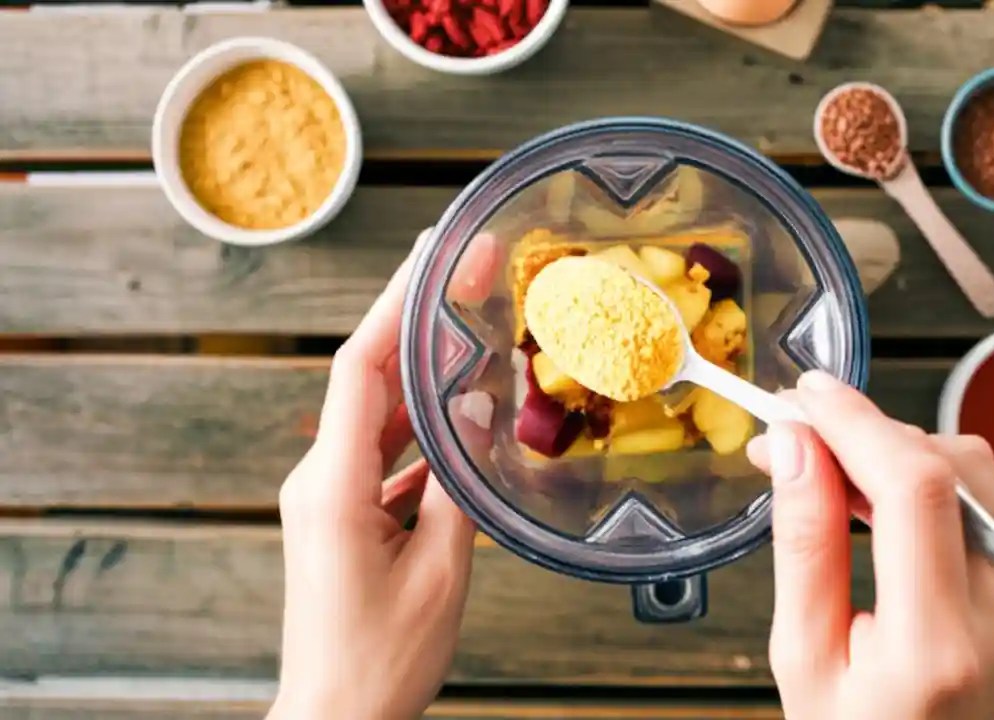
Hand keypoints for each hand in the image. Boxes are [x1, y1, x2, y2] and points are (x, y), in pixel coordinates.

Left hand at [270, 231, 498, 719]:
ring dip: (422, 377)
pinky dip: (420, 431)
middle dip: (416, 323)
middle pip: (367, 381)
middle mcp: (320, 480)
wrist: (336, 718)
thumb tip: (472, 409)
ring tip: (472, 334)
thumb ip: (457, 484)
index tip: (427, 257)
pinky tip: (461, 418)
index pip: (358, 370)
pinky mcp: (342, 515)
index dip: (392, 306)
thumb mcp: (440, 572)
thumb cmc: (380, 661)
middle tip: (465, 276)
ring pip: (378, 417)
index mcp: (334, 488)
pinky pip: (382, 455)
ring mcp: (328, 497)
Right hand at [747, 371, 993, 719]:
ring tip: (828, 466)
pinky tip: (872, 500)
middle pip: (952, 466)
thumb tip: (795, 448)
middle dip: (866, 429)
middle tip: (793, 435)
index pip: (915, 488)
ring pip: (975, 476)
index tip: (803, 397)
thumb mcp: (802, 657)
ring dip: (897, 450)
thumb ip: (803, 545)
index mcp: (940, 645)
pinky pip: (983, 509)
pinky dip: (925, 484)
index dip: (856, 422)